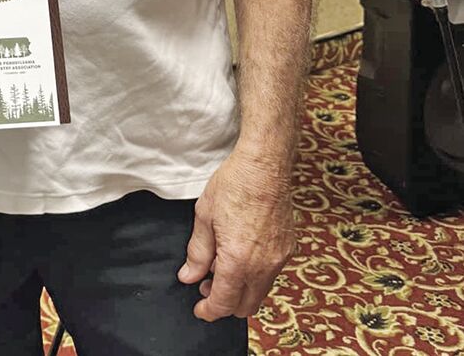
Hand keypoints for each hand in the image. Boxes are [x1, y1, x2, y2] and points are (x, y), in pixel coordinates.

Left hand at [177, 150, 295, 320]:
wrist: (264, 166)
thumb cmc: (233, 186)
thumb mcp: (204, 217)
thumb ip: (197, 252)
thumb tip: (189, 277)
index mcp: (238, 261)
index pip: (225, 303)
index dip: (209, 311)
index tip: (199, 309)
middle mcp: (263, 266)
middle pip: (246, 306)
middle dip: (226, 303)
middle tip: (207, 286)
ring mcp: (280, 259)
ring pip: (260, 291)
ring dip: (241, 289)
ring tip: (221, 266)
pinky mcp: (289, 249)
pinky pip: (271, 274)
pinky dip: (255, 275)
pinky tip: (240, 254)